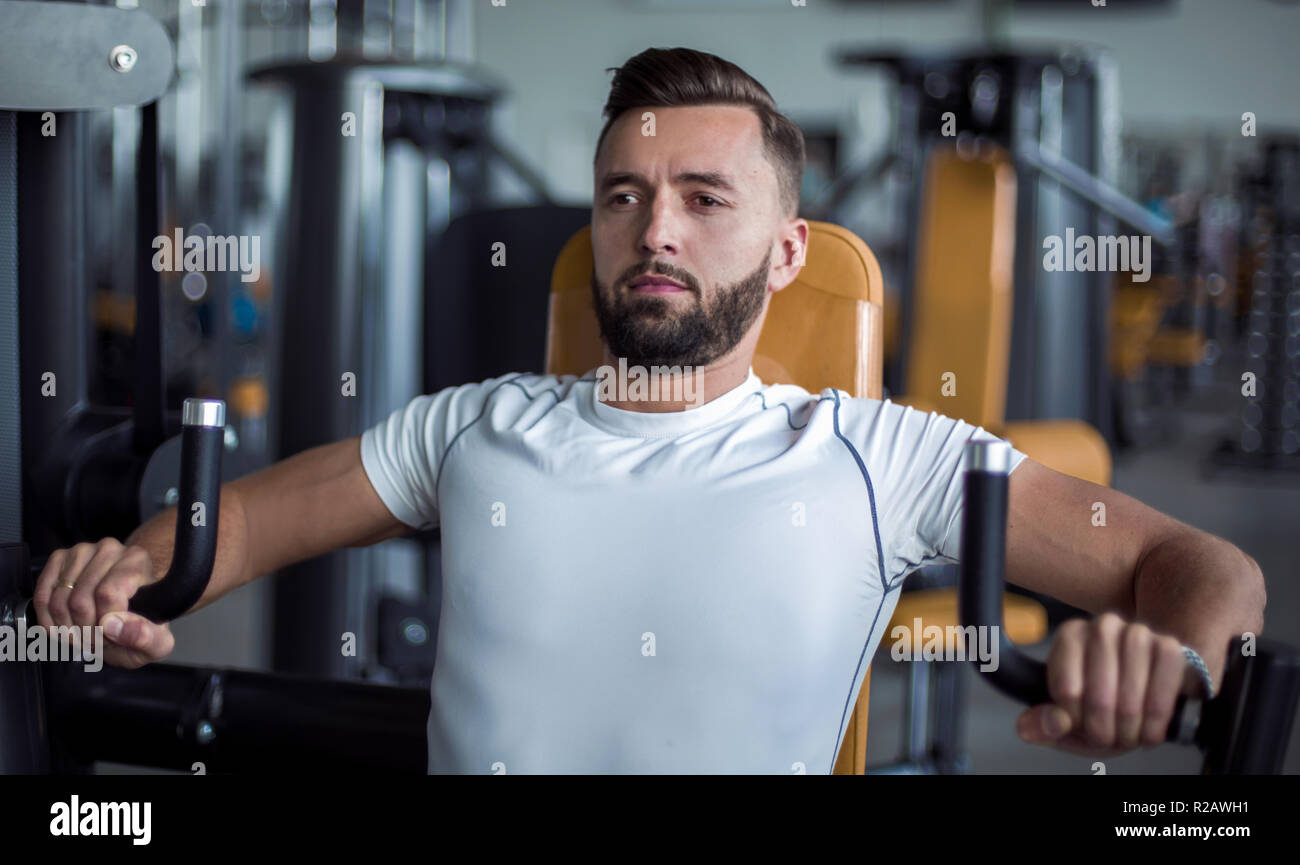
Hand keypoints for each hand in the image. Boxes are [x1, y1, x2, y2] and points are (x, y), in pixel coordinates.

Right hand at [32, 538, 175, 668]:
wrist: (124, 608)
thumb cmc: (140, 623)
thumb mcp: (156, 641)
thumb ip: (145, 637)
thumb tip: (113, 625)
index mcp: (138, 563)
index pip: (108, 595)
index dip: (103, 625)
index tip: (110, 636)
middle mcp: (111, 549)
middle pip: (80, 600)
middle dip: (84, 631)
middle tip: (96, 638)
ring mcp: (82, 551)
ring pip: (59, 600)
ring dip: (66, 628)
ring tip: (83, 633)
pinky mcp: (60, 558)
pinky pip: (42, 595)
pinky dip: (49, 619)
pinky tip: (64, 626)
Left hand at [1016, 612, 1201, 756]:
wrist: (1144, 702)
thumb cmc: (1099, 709)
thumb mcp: (1065, 723)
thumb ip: (1042, 725)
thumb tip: (1053, 722)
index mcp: (1070, 637)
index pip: (1067, 689)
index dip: (1075, 721)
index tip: (1080, 730)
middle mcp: (1103, 626)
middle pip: (1100, 692)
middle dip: (1103, 728)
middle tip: (1106, 741)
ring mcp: (1138, 633)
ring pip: (1132, 688)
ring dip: (1130, 724)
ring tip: (1128, 738)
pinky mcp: (1168, 646)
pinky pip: (1164, 682)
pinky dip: (1158, 713)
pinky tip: (1150, 731)